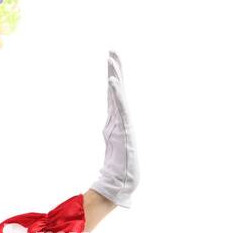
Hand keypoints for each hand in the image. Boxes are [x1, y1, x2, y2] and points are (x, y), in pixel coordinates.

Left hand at [89, 50, 138, 207]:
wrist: (123, 181)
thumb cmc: (118, 165)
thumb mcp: (112, 143)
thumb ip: (111, 131)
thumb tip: (108, 127)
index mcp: (116, 119)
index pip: (113, 94)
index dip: (112, 77)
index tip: (110, 59)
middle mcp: (121, 118)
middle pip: (117, 89)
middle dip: (115, 70)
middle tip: (112, 51)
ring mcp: (124, 122)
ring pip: (119, 95)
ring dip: (115, 77)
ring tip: (111, 60)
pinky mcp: (125, 129)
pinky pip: (120, 107)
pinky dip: (116, 94)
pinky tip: (112, 82)